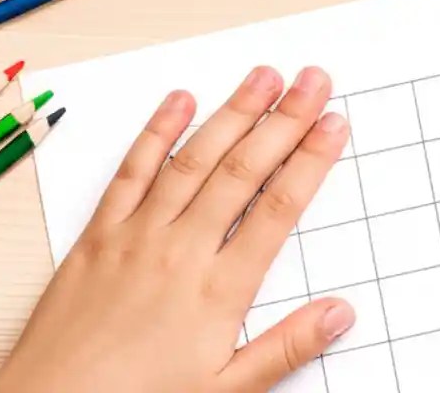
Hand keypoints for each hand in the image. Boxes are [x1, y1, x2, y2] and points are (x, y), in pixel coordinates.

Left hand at [0, 66, 353, 392]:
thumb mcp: (225, 390)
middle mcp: (181, 250)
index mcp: (218, 290)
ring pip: (195, 160)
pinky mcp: (99, 233)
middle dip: (284, 120)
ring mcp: (138, 234)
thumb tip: (340, 314)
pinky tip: (179, 101)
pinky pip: (132, 171)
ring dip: (232, 112)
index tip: (333, 124)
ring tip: (262, 77)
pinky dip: (157, 132)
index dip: (310, 161)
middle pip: (244, 171)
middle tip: (313, 81)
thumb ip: (285, 348)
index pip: (277, 209)